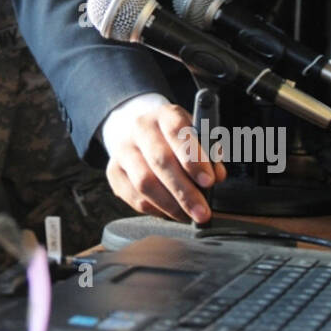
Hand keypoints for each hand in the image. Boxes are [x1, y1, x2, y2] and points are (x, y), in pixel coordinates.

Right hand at [105, 103, 226, 222]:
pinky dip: (155, 210)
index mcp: (164, 114)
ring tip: (188, 216)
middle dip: (184, 191)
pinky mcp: (113, 171)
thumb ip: (210, 154)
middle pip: (160, 160)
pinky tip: (171, 213)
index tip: (209, 181)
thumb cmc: (178, 139)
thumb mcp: (198, 137)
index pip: (177, 132)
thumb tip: (217, 176)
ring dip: (170, 205)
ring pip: (144, 182)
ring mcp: (123, 149)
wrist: (143, 133)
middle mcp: (140, 128)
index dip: (193, 158)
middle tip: (202, 212)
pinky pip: (133, 197)